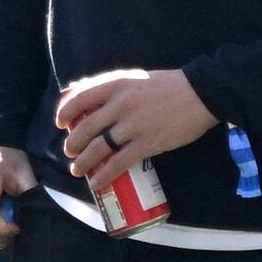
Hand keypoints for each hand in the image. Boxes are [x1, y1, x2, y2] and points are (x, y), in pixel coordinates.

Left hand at [51, 67, 213, 190]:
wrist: (202, 94)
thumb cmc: (168, 85)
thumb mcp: (134, 77)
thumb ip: (108, 86)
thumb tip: (76, 91)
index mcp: (117, 84)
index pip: (80, 98)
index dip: (64, 112)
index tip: (59, 123)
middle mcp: (121, 104)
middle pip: (86, 127)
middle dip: (73, 143)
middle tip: (69, 151)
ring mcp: (133, 125)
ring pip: (98, 147)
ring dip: (83, 161)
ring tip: (77, 169)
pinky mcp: (147, 144)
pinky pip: (118, 163)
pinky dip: (104, 175)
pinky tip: (96, 183)